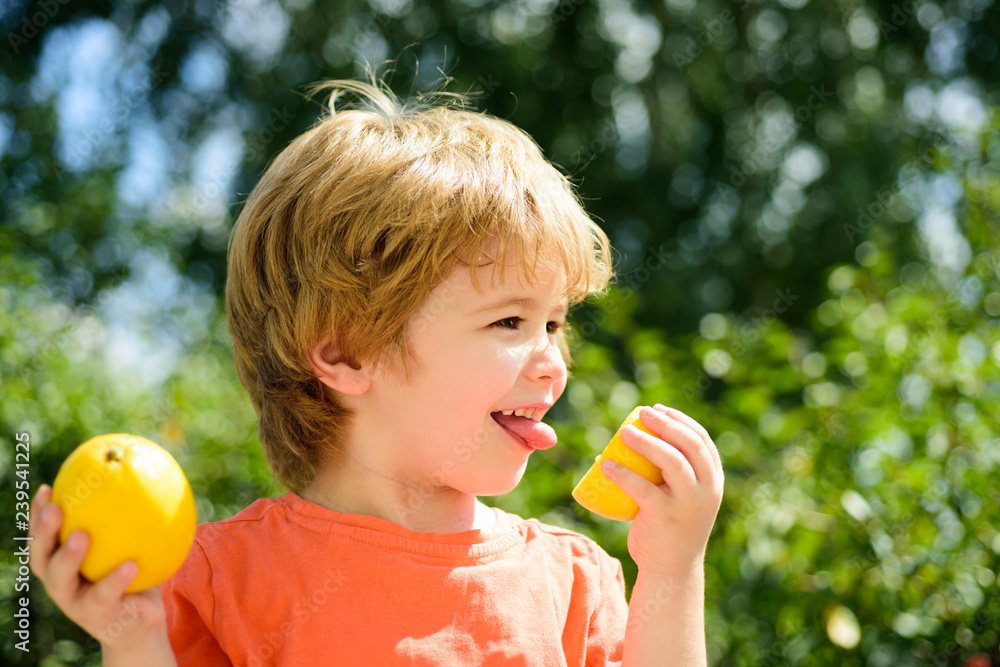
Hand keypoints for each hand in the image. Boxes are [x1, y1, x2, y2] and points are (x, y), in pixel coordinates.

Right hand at [28, 484, 169, 653]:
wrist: (140, 623)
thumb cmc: (133, 576)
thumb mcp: (130, 546)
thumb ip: (129, 520)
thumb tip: (143, 475)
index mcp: (62, 564)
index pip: (43, 537)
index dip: (38, 515)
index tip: (46, 488)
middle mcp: (61, 583)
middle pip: (41, 557)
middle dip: (43, 532)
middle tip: (55, 508)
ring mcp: (75, 603)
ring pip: (61, 580)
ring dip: (68, 557)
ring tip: (81, 536)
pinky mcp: (97, 617)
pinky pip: (105, 596)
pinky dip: (115, 579)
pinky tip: (130, 564)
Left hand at [600, 405, 723, 576]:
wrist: (672, 568)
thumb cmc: (671, 524)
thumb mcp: (682, 494)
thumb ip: (673, 471)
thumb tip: (637, 435)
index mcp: (713, 479)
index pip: (702, 440)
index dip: (680, 420)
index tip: (657, 409)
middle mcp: (707, 489)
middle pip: (690, 445)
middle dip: (666, 424)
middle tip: (641, 413)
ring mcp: (688, 504)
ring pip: (673, 462)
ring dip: (647, 442)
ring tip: (624, 432)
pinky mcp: (666, 517)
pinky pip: (643, 489)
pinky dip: (623, 474)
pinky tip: (605, 465)